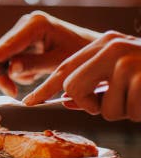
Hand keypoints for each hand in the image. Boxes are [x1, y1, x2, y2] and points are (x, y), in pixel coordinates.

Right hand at [0, 11, 99, 96]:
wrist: (95, 52)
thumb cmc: (82, 56)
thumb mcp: (59, 63)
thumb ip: (33, 65)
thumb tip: (10, 68)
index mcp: (36, 24)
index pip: (9, 44)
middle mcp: (27, 23)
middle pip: (3, 51)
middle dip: (5, 73)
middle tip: (12, 92)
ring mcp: (24, 30)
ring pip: (5, 57)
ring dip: (15, 73)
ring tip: (34, 79)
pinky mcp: (24, 38)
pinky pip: (11, 57)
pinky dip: (20, 70)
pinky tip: (34, 72)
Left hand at [24, 31, 140, 120]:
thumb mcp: (122, 72)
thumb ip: (93, 82)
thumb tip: (66, 100)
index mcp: (105, 43)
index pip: (65, 68)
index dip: (45, 88)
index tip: (28, 102)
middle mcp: (113, 48)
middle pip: (73, 87)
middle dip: (89, 104)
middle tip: (112, 103)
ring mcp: (128, 63)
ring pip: (103, 109)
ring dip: (121, 112)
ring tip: (139, 97)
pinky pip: (127, 114)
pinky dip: (138, 114)